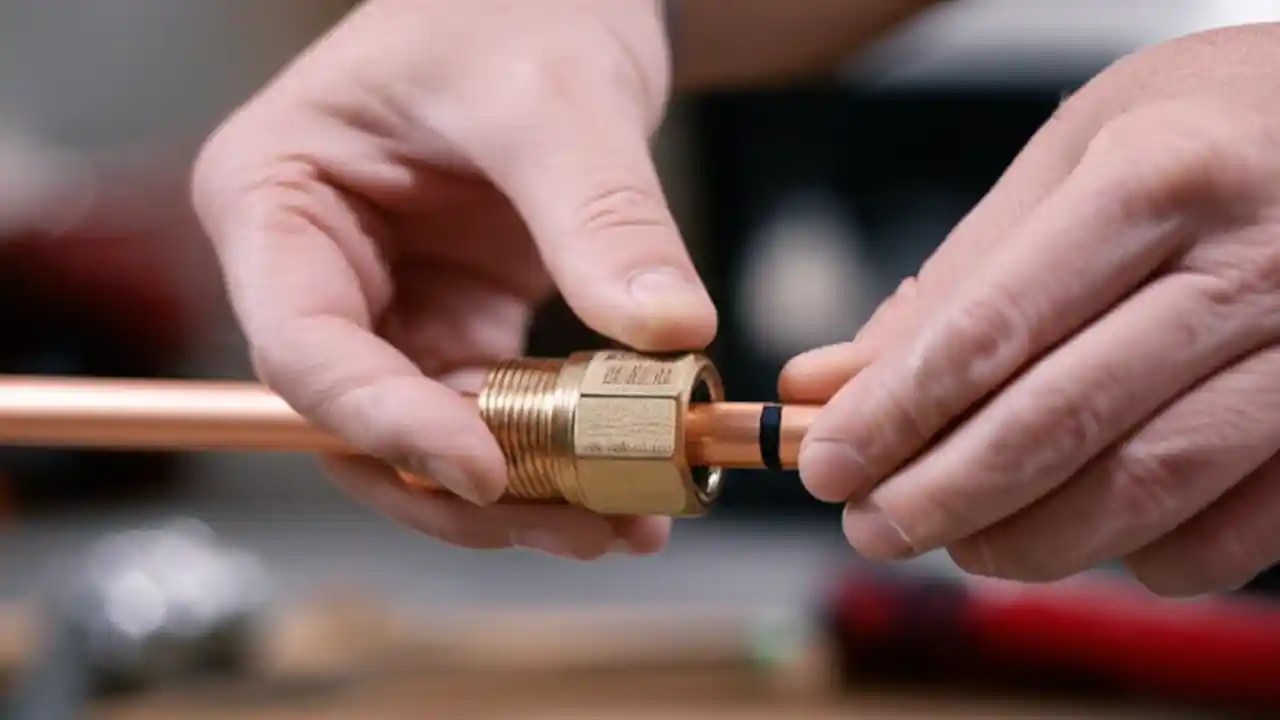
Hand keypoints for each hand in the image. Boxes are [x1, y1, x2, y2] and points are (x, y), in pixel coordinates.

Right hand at [192, 0, 714, 557]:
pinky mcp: (454, 328)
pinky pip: (490, 419)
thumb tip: (668, 330)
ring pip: (429, 440)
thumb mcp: (555, 97)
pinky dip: (552, 463)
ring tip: (623, 523)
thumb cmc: (512, 9)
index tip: (485, 473)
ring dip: (522, 495)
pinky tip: (622, 490)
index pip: (303, 345)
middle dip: (468, 487)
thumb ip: (602, 214)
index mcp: (276, 198)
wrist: (553, 0)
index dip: (385, 424)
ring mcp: (386, 308)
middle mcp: (315, 270)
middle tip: (580, 524)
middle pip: (361, 422)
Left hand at [782, 24, 1279, 594]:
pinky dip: (1138, 557)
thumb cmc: (1204, 132)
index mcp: (1160, 178)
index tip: (828, 463)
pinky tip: (1082, 534)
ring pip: (1146, 490)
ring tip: (956, 541)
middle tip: (870, 525)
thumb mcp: (1073, 158)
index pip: (994, 327)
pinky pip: (1231, 536)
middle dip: (943, 495)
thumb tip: (834, 382)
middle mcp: (1251, 268)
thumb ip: (961, 279)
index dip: (895, 413)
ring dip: (1027, 540)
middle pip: (1062, 422)